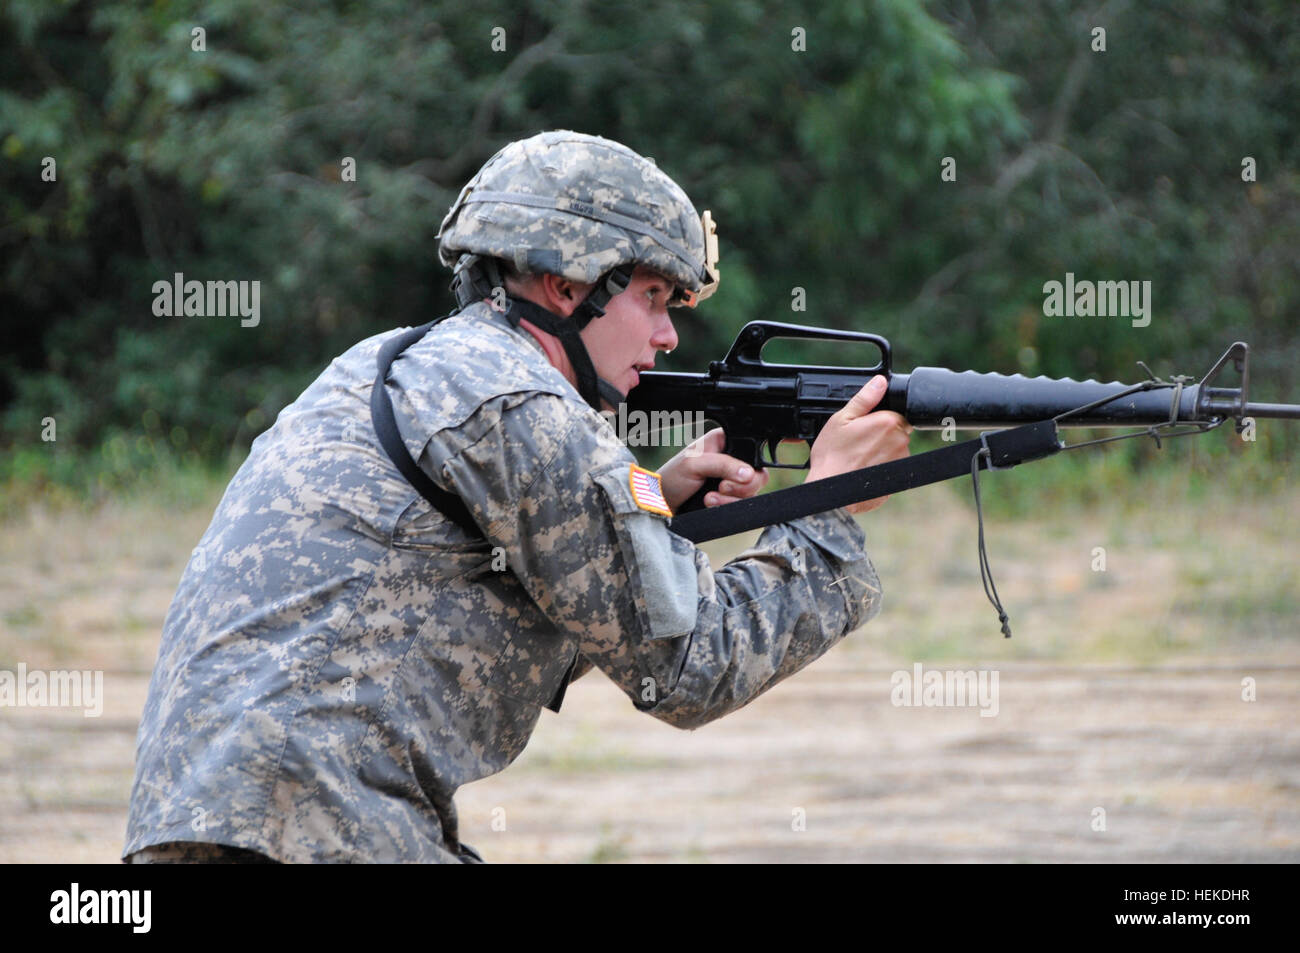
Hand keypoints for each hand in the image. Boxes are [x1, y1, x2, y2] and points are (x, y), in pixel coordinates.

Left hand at [657, 427, 769, 510]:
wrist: (661, 504)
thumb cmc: (671, 478)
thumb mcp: (695, 465)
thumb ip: (723, 465)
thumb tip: (749, 473)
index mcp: (724, 442)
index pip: (753, 450)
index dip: (750, 466)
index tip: (737, 476)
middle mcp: (731, 460)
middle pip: (758, 475)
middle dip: (740, 487)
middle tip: (721, 487)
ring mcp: (731, 480)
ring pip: (751, 493)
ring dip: (730, 499)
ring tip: (709, 498)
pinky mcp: (729, 498)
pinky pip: (741, 505)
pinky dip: (727, 507)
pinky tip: (710, 503)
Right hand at [806, 376, 911, 514]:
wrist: (830, 490)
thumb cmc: (832, 456)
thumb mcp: (841, 420)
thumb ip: (865, 399)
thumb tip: (880, 382)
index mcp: (888, 422)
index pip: (894, 413)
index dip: (878, 419)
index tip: (863, 428)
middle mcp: (900, 442)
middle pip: (896, 431)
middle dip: (881, 435)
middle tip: (858, 442)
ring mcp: (901, 462)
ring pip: (895, 449)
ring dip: (882, 451)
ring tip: (859, 457)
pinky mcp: (898, 480)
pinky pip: (892, 468)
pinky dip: (881, 468)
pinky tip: (863, 469)